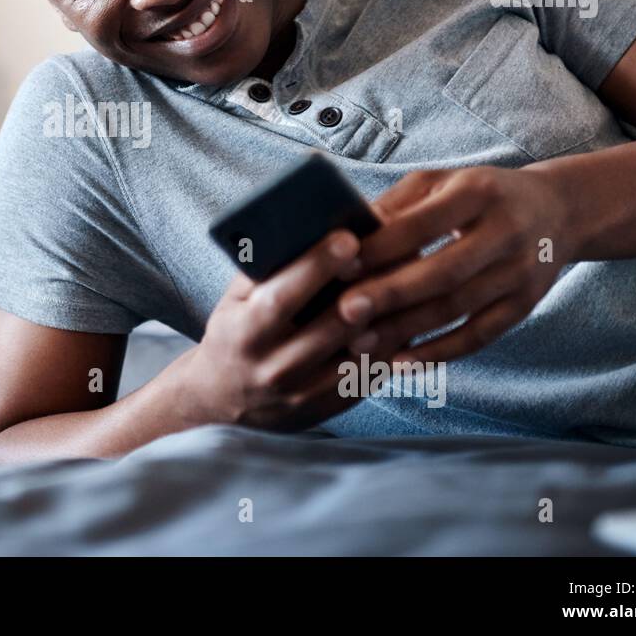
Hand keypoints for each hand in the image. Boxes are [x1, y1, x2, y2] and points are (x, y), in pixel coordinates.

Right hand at [183, 229, 403, 430]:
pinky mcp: (328, 409)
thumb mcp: (234, 301)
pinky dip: (393, 346)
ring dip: (389, 318)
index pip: (282, 298)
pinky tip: (407, 317)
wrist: (224, 400)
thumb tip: (309, 226)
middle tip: (397, 253)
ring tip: (411, 282)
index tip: (348, 238)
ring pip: (359, 356)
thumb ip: (265, 272)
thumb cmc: (235, 332)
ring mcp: (303, 394)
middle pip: (329, 328)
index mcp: (244, 333)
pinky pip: (370, 376)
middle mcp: (272, 368)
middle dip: (365, 289)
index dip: (316, 267)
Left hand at [336, 166, 572, 362]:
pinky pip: (479, 336)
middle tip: (344, 312)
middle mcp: (506, 232)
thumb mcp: (441, 183)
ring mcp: (521, 272)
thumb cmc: (478, 194)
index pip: (422, 224)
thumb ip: (396, 206)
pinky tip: (401, 364)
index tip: (340, 266)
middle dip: (390, 294)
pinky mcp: (526, 304)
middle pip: (443, 272)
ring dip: (406, 330)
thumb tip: (344, 237)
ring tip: (359, 344)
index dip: (381, 248)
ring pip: (458, 309)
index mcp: (478, 191)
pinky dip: (439, 353)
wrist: (558, 210)